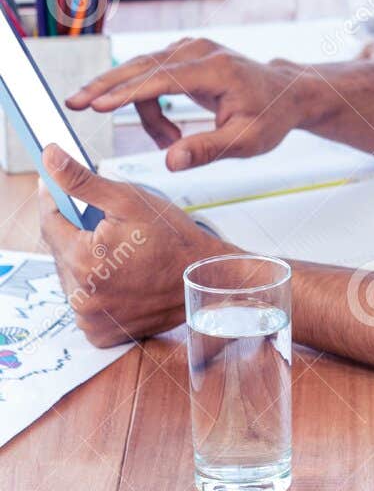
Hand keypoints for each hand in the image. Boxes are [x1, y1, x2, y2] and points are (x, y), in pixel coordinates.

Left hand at [38, 145, 231, 344]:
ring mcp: (90, 319)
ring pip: (70, 276)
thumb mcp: (128, 200)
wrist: (206, 281)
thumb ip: (81, 181)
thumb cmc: (175, 240)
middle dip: (75, 232)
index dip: (54, 200)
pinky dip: (94, 287)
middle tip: (104, 222)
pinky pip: (83, 302)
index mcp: (83, 261)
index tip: (55, 185)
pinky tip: (117, 276)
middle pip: (60, 251)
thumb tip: (49, 157)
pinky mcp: (100, 333)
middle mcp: (81, 297)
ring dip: (83, 260)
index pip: (49, 222)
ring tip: (117, 251)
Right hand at [66, 38, 308, 171]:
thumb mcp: (246, 142)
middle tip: (75, 103)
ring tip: (166, 142)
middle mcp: (199, 51)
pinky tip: (166, 131)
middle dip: (105, 86)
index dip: (127, 93)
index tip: (97, 105)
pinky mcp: (183, 54)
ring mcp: (190, 49)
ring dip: (138, 107)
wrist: (285, 93)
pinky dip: (148, 101)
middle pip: (141, 66)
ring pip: (143, 73)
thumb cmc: (269, 117)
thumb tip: (171, 162)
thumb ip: (207, 150)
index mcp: (216, 70)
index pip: (162, 78)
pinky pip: (152, 76)